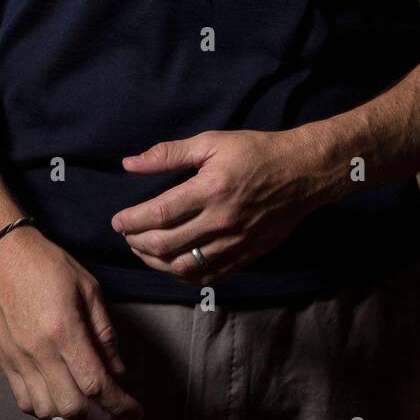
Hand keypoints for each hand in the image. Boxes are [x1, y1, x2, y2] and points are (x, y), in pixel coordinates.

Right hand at [0, 224, 143, 419]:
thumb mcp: (88, 288)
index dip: (119, 405)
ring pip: (49, 411)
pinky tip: (64, 403)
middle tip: (121, 416)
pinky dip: (48, 411)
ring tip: (96, 413)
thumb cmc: (46, 265)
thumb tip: (118, 370)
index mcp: (64, 329)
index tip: (134, 410)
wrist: (1, 257)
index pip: (96, 383)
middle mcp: (39, 351)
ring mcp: (19, 360)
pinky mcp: (6, 363)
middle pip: (74, 407)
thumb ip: (105, 332)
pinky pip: (26, 402)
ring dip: (76, 419)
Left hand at [110, 127, 326, 284]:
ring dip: (155, 262)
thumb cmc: (255, 152)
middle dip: (137, 243)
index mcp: (211, 189)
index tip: (117, 220)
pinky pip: (208, 277)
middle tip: (126, 235)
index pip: (160, 213)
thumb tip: (129, 163)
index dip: (132, 221)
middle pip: (166, 244)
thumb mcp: (212, 142)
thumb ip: (169, 154)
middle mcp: (221, 220)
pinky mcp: (245, 256)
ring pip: (183, 267)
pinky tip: (171, 265)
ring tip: (142, 250)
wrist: (302, 173)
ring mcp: (234, 242)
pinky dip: (183, 276)